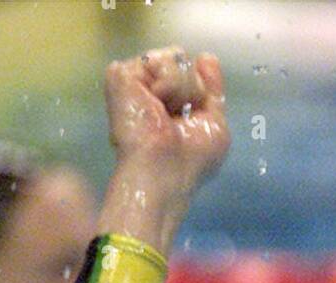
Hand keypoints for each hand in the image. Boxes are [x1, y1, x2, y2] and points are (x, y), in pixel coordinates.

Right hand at [105, 48, 230, 196]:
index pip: (189, 73)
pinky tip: (154, 109)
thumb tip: (206, 57)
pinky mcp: (121, 77)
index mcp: (166, 104)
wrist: (165, 172)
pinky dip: (168, 84)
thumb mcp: (215, 127)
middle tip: (177, 123)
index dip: (200, 87)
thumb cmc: (190, 163)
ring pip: (175, 58)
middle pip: (184, 62)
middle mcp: (147, 91)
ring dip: (181, 90)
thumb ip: (213, 92)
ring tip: (164, 118)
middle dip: (193, 91)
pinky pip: (159, 60)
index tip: (196, 114)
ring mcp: (133, 84)